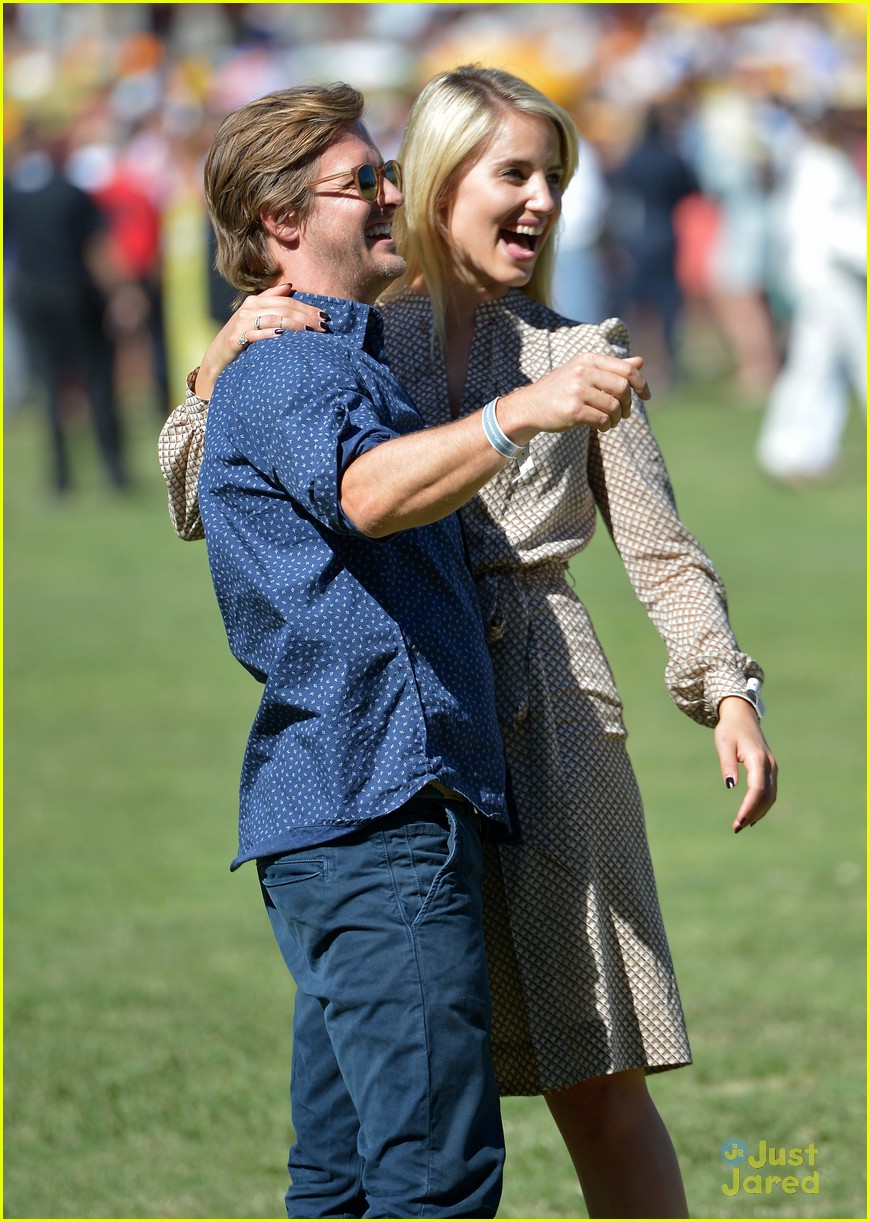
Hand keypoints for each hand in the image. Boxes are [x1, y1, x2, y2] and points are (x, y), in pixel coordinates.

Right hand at [194, 283, 328, 398]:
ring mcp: (242, 323)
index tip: (324, 316)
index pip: (287, 300)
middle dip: (306, 316)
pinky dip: (271, 334)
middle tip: (324, 326)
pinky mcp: (236, 338)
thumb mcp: (255, 316)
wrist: (218, 358)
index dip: (307, 307)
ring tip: (311, 332)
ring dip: (295, 325)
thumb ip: (271, 299)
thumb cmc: (241, 337)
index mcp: (256, 301)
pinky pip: (257, 334)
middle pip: (284, 309)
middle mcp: (249, 308)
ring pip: (274, 319)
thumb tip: (290, 285)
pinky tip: (284, 336)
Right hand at [498, 353, 649, 440]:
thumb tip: (640, 362)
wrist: (530, 407)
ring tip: (610, 422)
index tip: (645, 396)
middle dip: (628, 404)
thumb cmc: (561, 389)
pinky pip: (602, 420)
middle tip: (624, 414)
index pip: (626, 369)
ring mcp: (577, 390)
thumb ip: (612, 367)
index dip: (641, 384)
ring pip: (614, 406)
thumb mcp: (585, 372)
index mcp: (588, 359)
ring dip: (616, 419)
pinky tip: (601, 428)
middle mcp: (583, 371)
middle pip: (623, 388)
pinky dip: (606, 426)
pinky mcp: (572, 410)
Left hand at [714, 696, 777, 831]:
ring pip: (771, 796)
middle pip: (766, 796)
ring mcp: (772, 767)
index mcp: (758, 759)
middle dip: (752, 814)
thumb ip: (727, 764)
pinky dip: (762, 805)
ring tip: (742, 824)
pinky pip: (770, 792)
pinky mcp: (770, 769)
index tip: (737, 820)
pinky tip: (752, 815)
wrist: (742, 716)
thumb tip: (730, 785)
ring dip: (758, 812)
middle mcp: (769, 765)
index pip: (758, 789)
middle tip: (736, 827)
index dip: (749, 807)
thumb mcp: (723, 744)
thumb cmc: (729, 729)